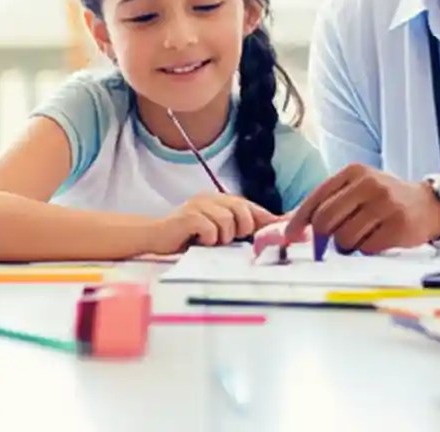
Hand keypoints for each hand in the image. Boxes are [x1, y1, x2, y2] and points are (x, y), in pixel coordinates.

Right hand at [148, 194, 277, 253]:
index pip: (251, 207)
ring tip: (208, 241)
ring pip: (228, 221)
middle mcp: (211, 198)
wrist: (154, 238)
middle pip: (243, 211)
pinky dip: (208, 240)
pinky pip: (211, 229)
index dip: (268, 218)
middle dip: (240, 230)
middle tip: (225, 239)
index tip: (285, 227)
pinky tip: (197, 241)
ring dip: (221, 238)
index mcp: (220, 200)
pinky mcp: (188, 216)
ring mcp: (199, 204)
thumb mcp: (218, 233)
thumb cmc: (188, 238)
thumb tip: (271, 231)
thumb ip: (240, 228)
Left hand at [283, 164, 439, 253]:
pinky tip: (378, 239)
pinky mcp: (398, 224)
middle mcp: (368, 183)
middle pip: (326, 220)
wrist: (429, 204)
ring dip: (347, 246)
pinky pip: (367, 248)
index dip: (300, 219)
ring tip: (362, 236)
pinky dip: (367, 250)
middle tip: (333, 241)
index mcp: (353, 172)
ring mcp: (385, 203)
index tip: (290, 235)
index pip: (317, 197)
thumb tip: (285, 226)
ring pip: (345, 238)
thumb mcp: (355, 191)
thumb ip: (325, 205)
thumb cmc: (383, 200)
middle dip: (324, 237)